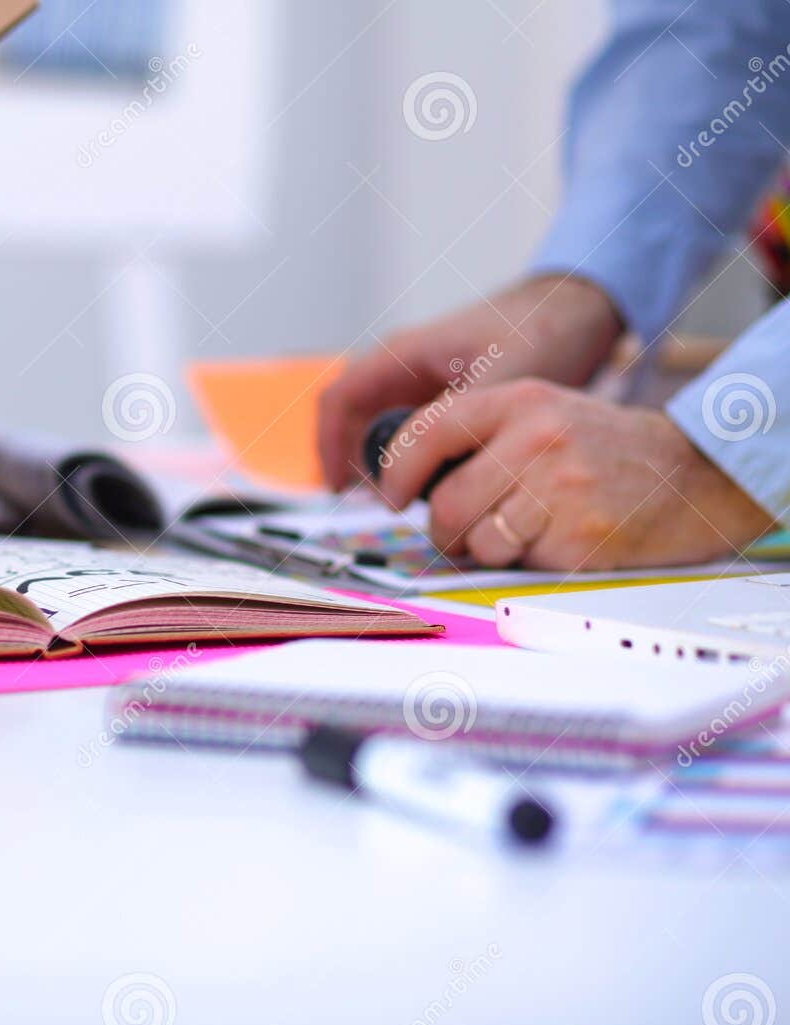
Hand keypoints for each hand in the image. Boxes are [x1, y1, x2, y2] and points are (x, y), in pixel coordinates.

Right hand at [318, 274, 624, 489]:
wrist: (579, 306)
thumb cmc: (543, 326)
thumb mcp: (507, 373)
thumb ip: (470, 418)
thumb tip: (443, 468)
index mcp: (404, 354)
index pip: (339, 400)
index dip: (331, 446)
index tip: (342, 489)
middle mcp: (402, 368)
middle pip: (351, 420)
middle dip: (355, 465)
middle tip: (378, 507)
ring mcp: (420, 383)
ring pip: (379, 431)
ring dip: (383, 468)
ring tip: (405, 505)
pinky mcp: (443, 399)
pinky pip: (410, 436)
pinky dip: (413, 464)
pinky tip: (434, 490)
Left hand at [378, 381, 775, 569]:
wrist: (693, 476)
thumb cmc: (602, 453)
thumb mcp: (543, 416)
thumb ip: (480, 437)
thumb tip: (404, 481)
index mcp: (520, 400)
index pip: (427, 432)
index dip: (396, 471)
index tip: (391, 496)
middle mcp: (537, 438)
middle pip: (445, 503)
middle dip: (444, 529)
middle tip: (462, 532)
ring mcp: (560, 489)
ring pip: (476, 541)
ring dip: (486, 550)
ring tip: (522, 532)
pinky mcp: (579, 537)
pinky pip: (517, 564)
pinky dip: (525, 562)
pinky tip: (556, 541)